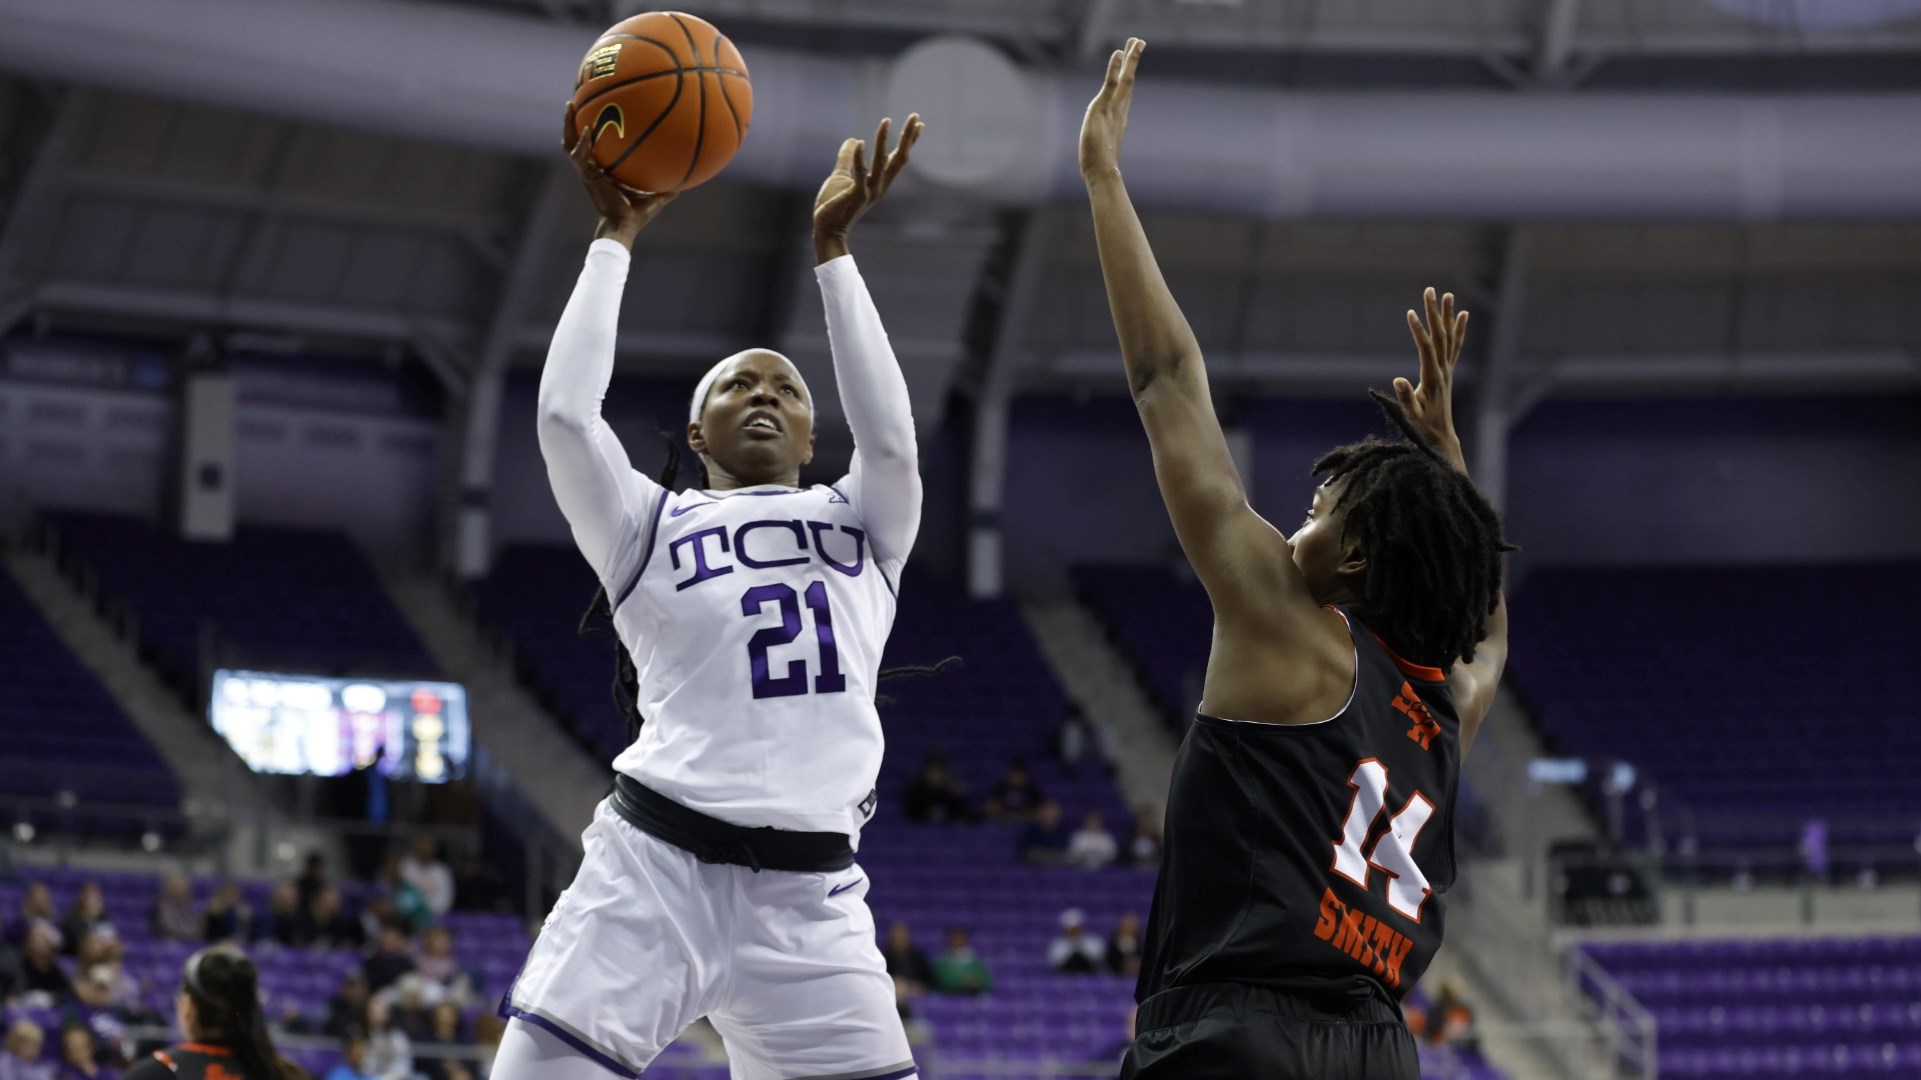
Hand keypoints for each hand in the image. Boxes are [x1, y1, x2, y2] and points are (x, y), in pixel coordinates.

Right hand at [563, 101, 676, 248]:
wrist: (624, 226)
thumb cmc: (637, 215)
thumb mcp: (656, 196)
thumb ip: (669, 187)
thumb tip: (688, 181)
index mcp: (602, 169)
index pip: (592, 145)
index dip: (589, 128)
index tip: (592, 110)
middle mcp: (592, 168)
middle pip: (575, 138)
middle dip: (572, 120)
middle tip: (574, 100)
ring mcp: (587, 171)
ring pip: (570, 143)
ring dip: (569, 124)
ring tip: (570, 106)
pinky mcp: (587, 177)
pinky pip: (580, 155)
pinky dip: (583, 142)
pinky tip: (588, 129)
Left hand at [814, 114, 922, 262]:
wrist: (827, 228)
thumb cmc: (834, 204)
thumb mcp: (841, 176)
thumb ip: (847, 157)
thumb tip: (852, 139)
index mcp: (879, 181)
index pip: (898, 158)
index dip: (909, 141)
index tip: (919, 124)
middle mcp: (879, 186)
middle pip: (899, 159)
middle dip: (908, 137)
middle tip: (915, 117)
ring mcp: (870, 191)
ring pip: (881, 163)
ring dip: (883, 141)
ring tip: (886, 121)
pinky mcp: (856, 196)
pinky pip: (860, 175)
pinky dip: (859, 158)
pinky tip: (859, 142)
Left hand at [1080, 38, 1144, 180]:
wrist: (1102, 172)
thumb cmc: (1100, 166)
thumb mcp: (1102, 149)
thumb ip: (1105, 145)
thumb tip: (1107, 158)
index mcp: (1118, 116)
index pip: (1125, 90)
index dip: (1128, 72)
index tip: (1131, 58)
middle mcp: (1119, 109)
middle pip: (1129, 79)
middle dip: (1133, 60)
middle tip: (1140, 40)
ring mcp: (1113, 107)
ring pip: (1126, 79)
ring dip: (1131, 59)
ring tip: (1136, 41)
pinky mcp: (1103, 107)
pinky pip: (1111, 84)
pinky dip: (1115, 68)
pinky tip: (1118, 53)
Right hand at [1395, 287, 1469, 469]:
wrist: (1441, 438)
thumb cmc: (1423, 428)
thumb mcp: (1411, 416)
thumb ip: (1406, 398)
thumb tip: (1398, 380)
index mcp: (1432, 379)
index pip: (1426, 348)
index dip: (1418, 330)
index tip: (1410, 313)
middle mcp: (1443, 371)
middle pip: (1439, 336)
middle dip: (1434, 313)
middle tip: (1429, 291)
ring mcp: (1448, 370)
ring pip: (1449, 337)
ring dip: (1447, 315)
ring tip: (1446, 295)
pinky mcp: (1447, 372)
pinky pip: (1455, 346)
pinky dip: (1458, 329)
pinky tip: (1462, 315)